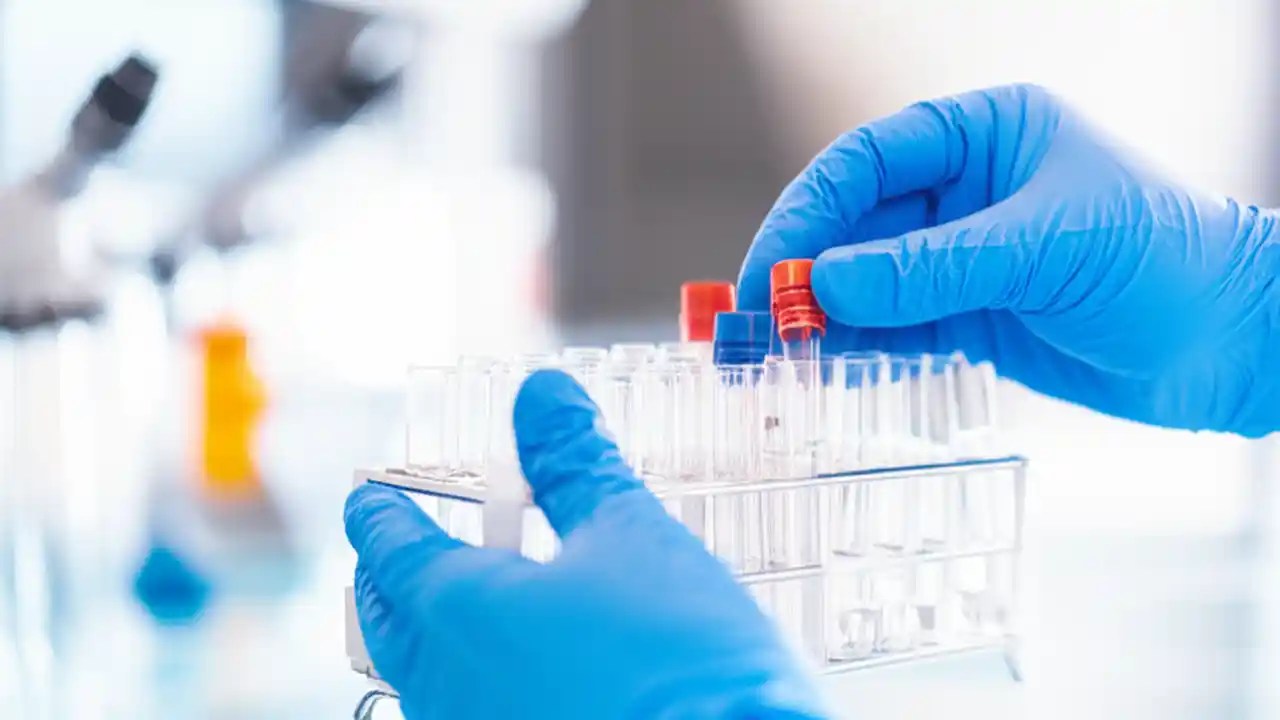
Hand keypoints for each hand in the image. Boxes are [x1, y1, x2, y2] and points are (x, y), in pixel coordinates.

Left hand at [345, 370, 826, 719]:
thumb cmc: (679, 659)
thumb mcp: (632, 536)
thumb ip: (577, 464)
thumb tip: (542, 395)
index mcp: (455, 612)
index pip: (390, 547)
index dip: (380, 512)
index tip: (369, 496)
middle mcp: (444, 686)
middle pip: (390, 621)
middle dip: (391, 577)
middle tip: (399, 550)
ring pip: (429, 677)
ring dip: (438, 632)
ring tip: (473, 603)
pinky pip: (473, 713)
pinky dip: (481, 678)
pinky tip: (529, 671)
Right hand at [739, 84, 1279, 436]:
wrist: (1235, 345)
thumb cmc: (1164, 263)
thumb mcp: (1044, 249)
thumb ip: (931, 268)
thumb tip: (823, 285)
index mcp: (986, 134)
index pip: (871, 159)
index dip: (810, 210)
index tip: (772, 264)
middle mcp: (967, 188)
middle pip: (857, 222)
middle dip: (804, 268)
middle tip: (757, 319)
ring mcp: (965, 253)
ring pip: (868, 278)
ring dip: (821, 313)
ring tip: (774, 353)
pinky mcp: (971, 314)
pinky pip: (895, 324)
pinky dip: (859, 345)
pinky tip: (825, 366)